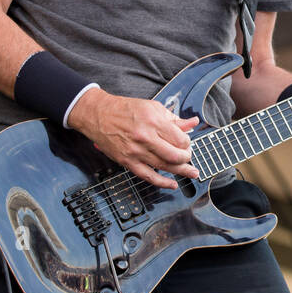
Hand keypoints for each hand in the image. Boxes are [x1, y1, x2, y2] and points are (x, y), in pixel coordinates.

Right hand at [68, 88, 200, 188]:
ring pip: (164, 166)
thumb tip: (192, 122)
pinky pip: (148, 176)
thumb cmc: (125, 109)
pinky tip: (172, 184)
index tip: (187, 143)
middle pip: (175, 155)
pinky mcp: (127, 162)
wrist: (99, 115)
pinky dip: (162, 183)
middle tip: (189, 157)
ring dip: (181, 171)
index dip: (188, 143)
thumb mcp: (152, 107)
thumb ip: (173, 118)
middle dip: (186, 158)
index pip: (180, 139)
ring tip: (192, 173)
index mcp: (153, 121)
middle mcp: (145, 137)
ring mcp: (136, 151)